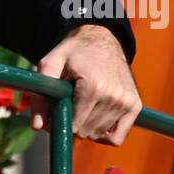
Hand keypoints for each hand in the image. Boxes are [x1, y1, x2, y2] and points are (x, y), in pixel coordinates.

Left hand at [29, 25, 141, 145]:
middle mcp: (113, 96)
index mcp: (92, 86)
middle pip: (86, 132)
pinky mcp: (134, 105)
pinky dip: (105, 133)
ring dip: (88, 125)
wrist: (101, 37)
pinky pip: (118, 137)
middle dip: (74, 123)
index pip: (75, 126)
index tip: (58, 108)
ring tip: (83, 103)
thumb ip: (41, 96)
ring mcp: (126, 101)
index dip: (62, 120)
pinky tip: (96, 118)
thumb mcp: (50, 64)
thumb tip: (38, 126)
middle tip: (71, 103)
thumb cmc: (73, 51)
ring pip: (99, 134)